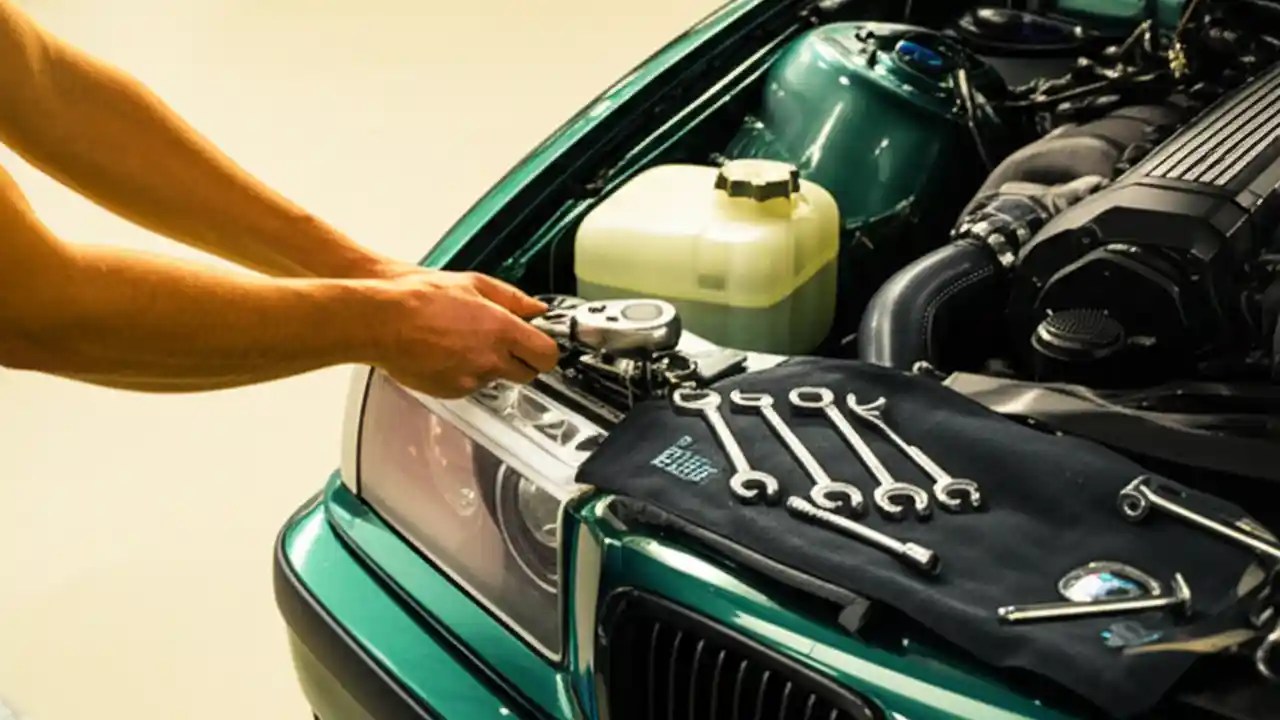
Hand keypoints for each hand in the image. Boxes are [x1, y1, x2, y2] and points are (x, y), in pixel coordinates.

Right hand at [372, 269, 559, 397]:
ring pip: (495, 378)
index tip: (540, 346)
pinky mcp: (452, 392)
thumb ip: (512, 298)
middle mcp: (491, 359)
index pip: (546, 355)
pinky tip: (445, 353)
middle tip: (502, 343)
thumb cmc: (420, 298)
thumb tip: (536, 309)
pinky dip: (463, 373)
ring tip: (460, 341)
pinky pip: (469, 385)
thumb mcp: (473, 283)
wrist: (381, 321)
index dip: (545, 351)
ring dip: (487, 365)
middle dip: (520, 361)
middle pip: (527, 374)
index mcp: (502, 330)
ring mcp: (471, 379)